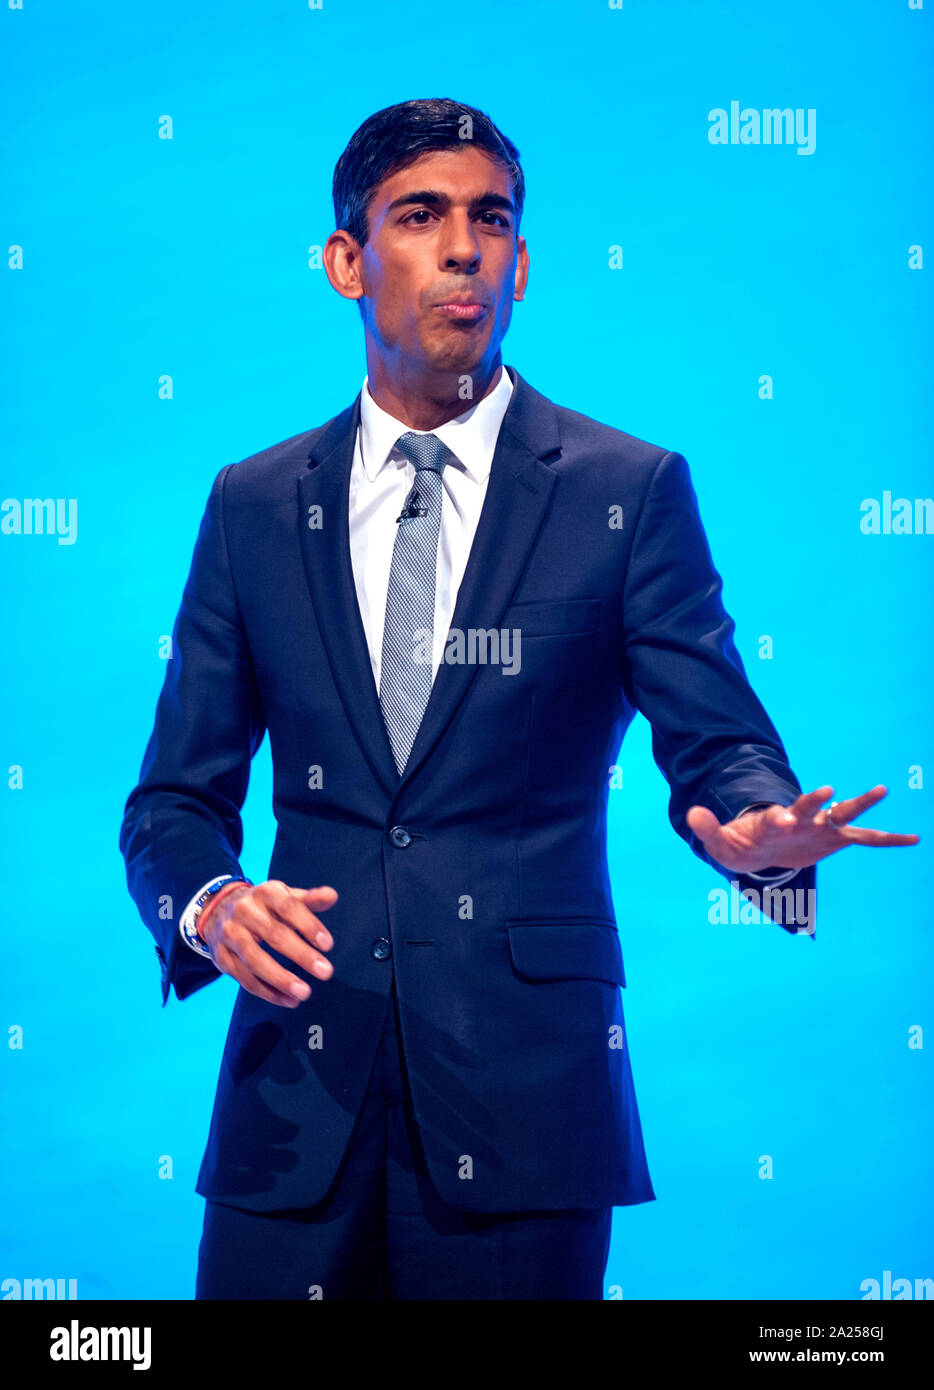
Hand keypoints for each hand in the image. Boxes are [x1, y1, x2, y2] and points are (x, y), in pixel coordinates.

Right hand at [199, 880, 337, 1006]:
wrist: (217, 909)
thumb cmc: (263, 905)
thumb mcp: (284, 896)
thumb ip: (309, 899)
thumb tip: (332, 896)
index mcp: (265, 893)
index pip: (288, 907)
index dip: (308, 925)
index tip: (328, 945)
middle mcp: (244, 911)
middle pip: (274, 935)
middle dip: (301, 955)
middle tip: (326, 972)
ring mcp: (230, 934)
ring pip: (255, 960)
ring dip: (281, 979)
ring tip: (304, 993)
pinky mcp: (221, 957)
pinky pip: (244, 978)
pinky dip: (266, 992)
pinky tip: (287, 1000)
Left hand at [686, 785, 919, 873]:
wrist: (761, 847)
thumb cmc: (741, 843)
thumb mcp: (721, 842)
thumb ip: (709, 829)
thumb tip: (691, 816)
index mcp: (773, 821)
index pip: (776, 816)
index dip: (779, 817)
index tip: (783, 819)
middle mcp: (801, 819)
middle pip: (810, 806)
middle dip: (816, 801)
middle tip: (829, 790)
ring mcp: (821, 826)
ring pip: (843, 813)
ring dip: (860, 803)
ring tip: (882, 788)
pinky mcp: (835, 838)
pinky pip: (866, 838)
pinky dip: (888, 839)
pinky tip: (913, 839)